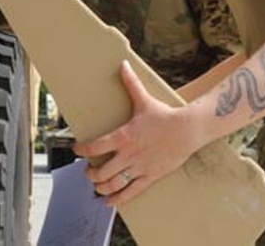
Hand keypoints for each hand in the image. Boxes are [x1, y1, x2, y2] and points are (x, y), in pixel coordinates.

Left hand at [73, 60, 201, 206]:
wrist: (188, 129)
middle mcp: (129, 154)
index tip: (76, 149)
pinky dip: (117, 199)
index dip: (82, 150)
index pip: (96, 146)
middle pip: (102, 171)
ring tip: (97, 185)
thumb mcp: (144, 100)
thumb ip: (130, 83)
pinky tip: (109, 201)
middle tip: (88, 171)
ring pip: (114, 184)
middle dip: (90, 174)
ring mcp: (139, 167)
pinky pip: (131, 192)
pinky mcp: (150, 176)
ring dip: (101, 187)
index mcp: (124, 136)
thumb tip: (122, 64)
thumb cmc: (165, 115)